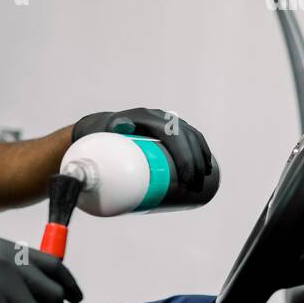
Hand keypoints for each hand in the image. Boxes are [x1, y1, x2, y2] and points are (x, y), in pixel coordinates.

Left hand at [74, 107, 212, 190]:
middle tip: (193, 186)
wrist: (97, 128)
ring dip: (201, 157)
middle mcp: (157, 116)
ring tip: (201, 181)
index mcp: (144, 117)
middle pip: (184, 137)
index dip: (183, 156)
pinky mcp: (167, 130)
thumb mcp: (97, 140)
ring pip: (191, 136)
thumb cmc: (96, 139)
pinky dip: (201, 150)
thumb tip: (106, 143)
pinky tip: (207, 166)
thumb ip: (98, 142)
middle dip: (194, 162)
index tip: (185, 179)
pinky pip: (190, 137)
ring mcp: (164, 121)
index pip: (171, 135)